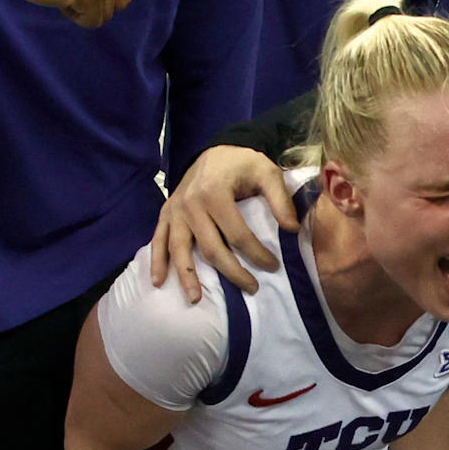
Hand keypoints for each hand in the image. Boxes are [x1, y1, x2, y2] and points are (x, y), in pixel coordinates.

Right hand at [146, 144, 289, 301]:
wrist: (215, 150)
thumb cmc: (242, 164)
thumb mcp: (267, 171)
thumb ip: (280, 199)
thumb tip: (292, 229)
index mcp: (215, 192)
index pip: (237, 234)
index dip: (256, 253)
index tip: (273, 266)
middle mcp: (191, 203)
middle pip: (210, 247)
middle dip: (232, 272)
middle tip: (251, 288)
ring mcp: (176, 209)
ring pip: (179, 248)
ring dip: (186, 276)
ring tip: (196, 299)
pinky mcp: (166, 213)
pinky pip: (158, 239)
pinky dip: (156, 260)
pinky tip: (157, 281)